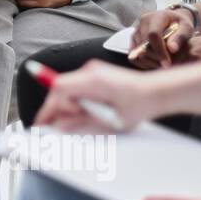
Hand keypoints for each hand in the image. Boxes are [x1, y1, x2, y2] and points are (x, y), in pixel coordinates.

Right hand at [33, 59, 158, 132]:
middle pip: (60, 88)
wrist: (159, 92)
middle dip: (54, 109)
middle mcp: (91, 71)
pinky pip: (75, 87)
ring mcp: (92, 71)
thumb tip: (61, 126)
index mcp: (94, 80)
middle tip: (51, 128)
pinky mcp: (95, 75)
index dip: (48, 107)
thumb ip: (84, 123)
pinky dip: (73, 101)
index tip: (41, 124)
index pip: (60, 89)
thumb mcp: (111, 121)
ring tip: (71, 123)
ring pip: (66, 88)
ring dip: (65, 106)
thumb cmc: (141, 105)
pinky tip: (80, 114)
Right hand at [129, 7, 195, 69]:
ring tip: (163, 62)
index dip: (159, 50)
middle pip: (144, 46)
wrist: (171, 21)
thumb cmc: (180, 25)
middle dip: (157, 58)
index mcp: (156, 16)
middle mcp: (143, 22)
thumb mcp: (187, 28)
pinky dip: (144, 63)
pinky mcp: (132, 39)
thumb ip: (181, 37)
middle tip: (169, 64)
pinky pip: (134, 56)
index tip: (168, 63)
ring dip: (151, 61)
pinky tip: (155, 62)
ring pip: (138, 53)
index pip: (153, 34)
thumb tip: (172, 49)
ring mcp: (136, 31)